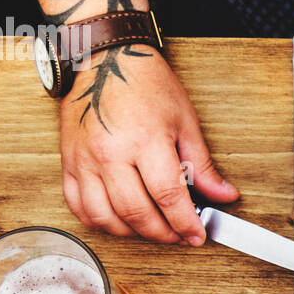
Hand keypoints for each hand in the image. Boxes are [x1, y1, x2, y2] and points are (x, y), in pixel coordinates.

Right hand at [59, 47, 237, 244]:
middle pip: (136, 213)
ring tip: (152, 228)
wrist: (103, 58)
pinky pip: (78, 205)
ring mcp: (84, 158)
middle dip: (163, 234)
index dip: (185, 223)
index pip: (168, 196)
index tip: (196, 235)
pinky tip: (119, 220)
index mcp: (144, 139)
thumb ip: (202, 164)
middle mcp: (109, 152)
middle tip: (178, 234)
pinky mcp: (68, 160)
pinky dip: (99, 222)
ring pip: (105, 216)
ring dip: (132, 232)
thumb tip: (224, 195)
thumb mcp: (184, 120)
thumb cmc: (144, 84)